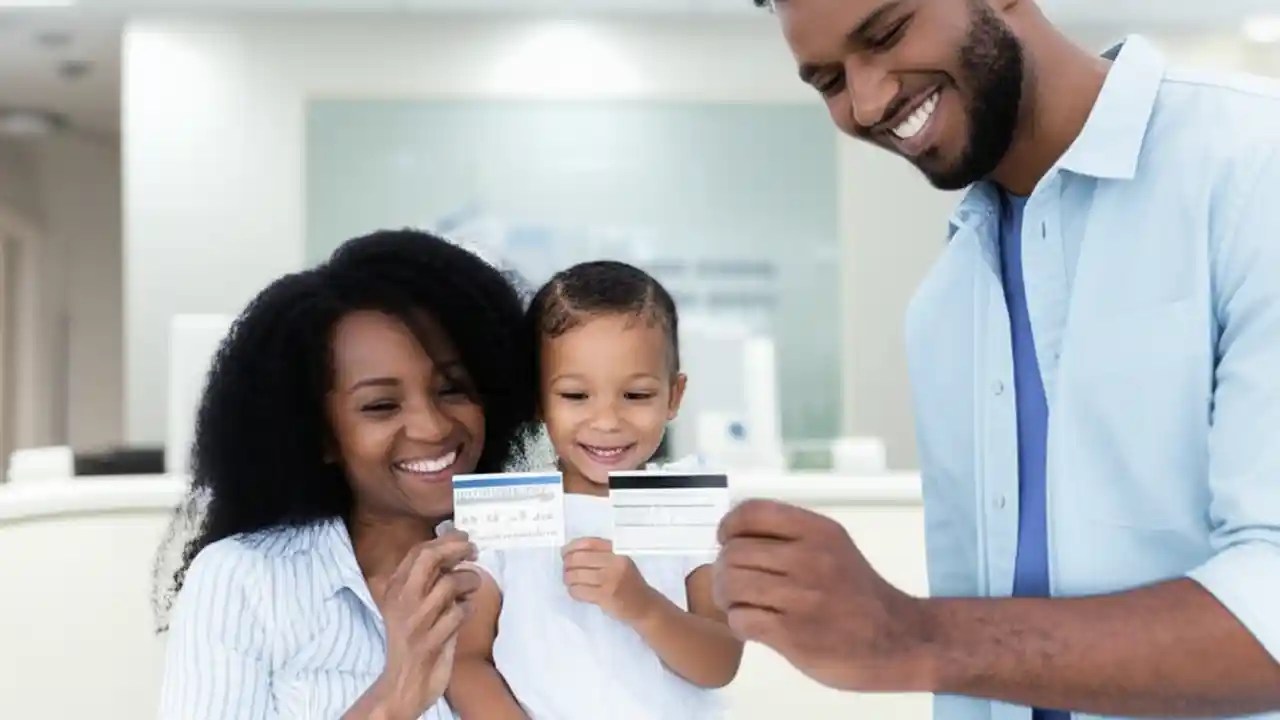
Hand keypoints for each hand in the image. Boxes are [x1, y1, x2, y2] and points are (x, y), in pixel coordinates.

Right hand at [370, 531, 481, 718]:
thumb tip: (455, 551)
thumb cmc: (414, 640)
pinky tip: (465, 612)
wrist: (405, 682)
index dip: (445, 540)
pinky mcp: (431, 640)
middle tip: (474, 551)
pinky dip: (468, 609)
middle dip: (457, 549)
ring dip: (469, 581)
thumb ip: (427, 580)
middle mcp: (402, 601)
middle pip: (430, 559)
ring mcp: (416, 621)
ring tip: (471, 588)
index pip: (418, 552)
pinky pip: (459, 613)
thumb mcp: (412, 605)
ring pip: (449, 583)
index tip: (464, 537)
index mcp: (394, 589)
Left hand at [562, 537, 657, 623]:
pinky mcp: (604, 597)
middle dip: (567, 563)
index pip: (588, 543)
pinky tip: (575, 590)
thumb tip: (572, 552)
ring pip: (576, 575)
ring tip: (569, 580)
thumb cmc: (630, 583)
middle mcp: (614, 564)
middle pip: (579, 559)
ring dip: (568, 578)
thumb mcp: (622, 562)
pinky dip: (573, 590)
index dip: (572, 547)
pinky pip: (579, 591)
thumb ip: (602, 555)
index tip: (564, 552)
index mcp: (617, 552)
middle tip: (565, 568)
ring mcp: (609, 581)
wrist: (644, 605)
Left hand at [713, 500, 930, 692]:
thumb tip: (732, 537)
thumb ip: (790, 538)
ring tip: (740, 605)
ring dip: (726, 598)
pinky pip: (740, 619)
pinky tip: (754, 626)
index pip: (752, 512)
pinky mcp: (793, 634)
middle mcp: (809, 558)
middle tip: (733, 585)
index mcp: (818, 531)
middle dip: (723, 570)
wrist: (899, 642)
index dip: (729, 526)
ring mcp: (801, 597)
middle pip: (733, 552)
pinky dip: (738, 624)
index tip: (727, 542)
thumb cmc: (858, 595)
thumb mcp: (834, 548)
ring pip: (730, 584)